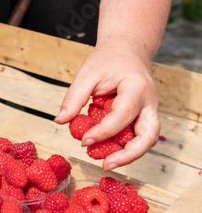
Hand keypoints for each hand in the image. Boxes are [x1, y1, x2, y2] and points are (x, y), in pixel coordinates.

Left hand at [54, 41, 159, 170]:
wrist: (126, 48)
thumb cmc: (107, 59)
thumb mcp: (87, 74)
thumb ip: (74, 97)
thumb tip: (60, 121)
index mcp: (137, 87)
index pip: (122, 116)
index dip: (102, 132)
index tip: (83, 141)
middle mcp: (150, 101)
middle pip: (148, 135)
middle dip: (129, 155)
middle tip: (106, 165)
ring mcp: (151, 109)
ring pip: (148, 139)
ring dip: (130, 154)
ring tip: (106, 162)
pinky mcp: (147, 115)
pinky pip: (140, 135)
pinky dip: (126, 145)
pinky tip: (107, 150)